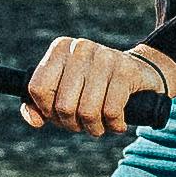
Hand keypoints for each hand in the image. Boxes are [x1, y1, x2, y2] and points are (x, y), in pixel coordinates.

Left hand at [27, 33, 175, 134]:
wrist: (141, 74)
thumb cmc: (97, 87)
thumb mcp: (64, 93)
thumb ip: (41, 107)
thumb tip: (35, 120)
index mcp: (60, 49)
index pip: (38, 89)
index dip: (47, 110)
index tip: (60, 114)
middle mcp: (80, 48)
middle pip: (63, 105)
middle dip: (72, 124)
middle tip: (83, 123)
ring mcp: (104, 57)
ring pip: (87, 111)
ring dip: (94, 128)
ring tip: (100, 124)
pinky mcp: (125, 70)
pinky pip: (111, 111)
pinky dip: (114, 124)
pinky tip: (117, 122)